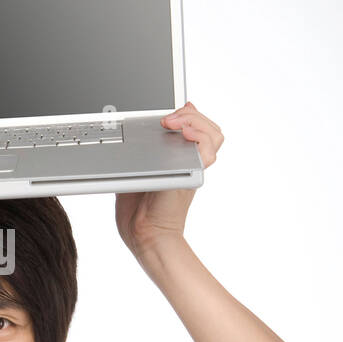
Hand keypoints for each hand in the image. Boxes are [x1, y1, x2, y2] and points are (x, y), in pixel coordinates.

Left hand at [115, 102, 222, 257]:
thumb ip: (137, 149)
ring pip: (213, 134)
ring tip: (173, 123)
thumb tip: (129, 126)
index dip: (187, 111)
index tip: (169, 109)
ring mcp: (194, 168)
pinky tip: (184, 134)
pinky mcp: (193, 177)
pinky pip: (209, 152)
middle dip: (189, 113)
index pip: (194, 123)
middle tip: (166, 118)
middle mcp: (190, 160)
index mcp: (179, 156)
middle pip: (207, 125)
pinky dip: (200, 138)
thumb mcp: (132, 169)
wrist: (142, 232)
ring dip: (195, 121)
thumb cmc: (135, 207)